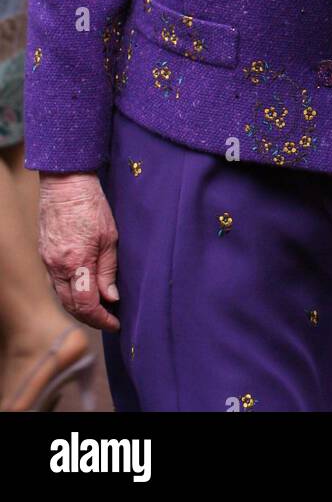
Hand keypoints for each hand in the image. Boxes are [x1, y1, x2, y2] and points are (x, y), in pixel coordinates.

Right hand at [38, 173, 119, 330]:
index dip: (102, 319)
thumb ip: (108, 269)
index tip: (115, 323)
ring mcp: (48, 261)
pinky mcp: (44, 254)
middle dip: (91, 317)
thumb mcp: (109, 236)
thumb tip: (111, 297)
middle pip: (71, 306)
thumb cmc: (91, 204)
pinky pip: (56, 282)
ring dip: (79, 306)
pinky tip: (84, 287)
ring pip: (62, 296)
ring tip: (99, 306)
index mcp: (76, 262)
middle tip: (109, 318)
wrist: (65, 181)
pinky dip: (70, 291)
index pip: (86, 305)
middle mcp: (57, 267)